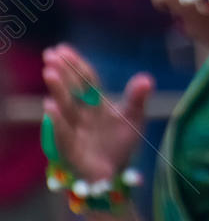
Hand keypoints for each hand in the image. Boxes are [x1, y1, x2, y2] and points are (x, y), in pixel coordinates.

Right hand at [40, 45, 152, 182]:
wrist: (114, 173)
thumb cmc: (119, 141)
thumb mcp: (133, 117)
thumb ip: (137, 98)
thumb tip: (146, 78)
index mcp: (95, 104)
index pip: (86, 81)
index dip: (76, 65)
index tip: (62, 48)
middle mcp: (81, 114)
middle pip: (72, 90)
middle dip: (62, 73)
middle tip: (50, 54)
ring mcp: (74, 131)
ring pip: (65, 108)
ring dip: (58, 91)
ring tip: (50, 73)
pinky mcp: (71, 150)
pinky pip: (63, 134)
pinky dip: (57, 121)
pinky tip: (50, 106)